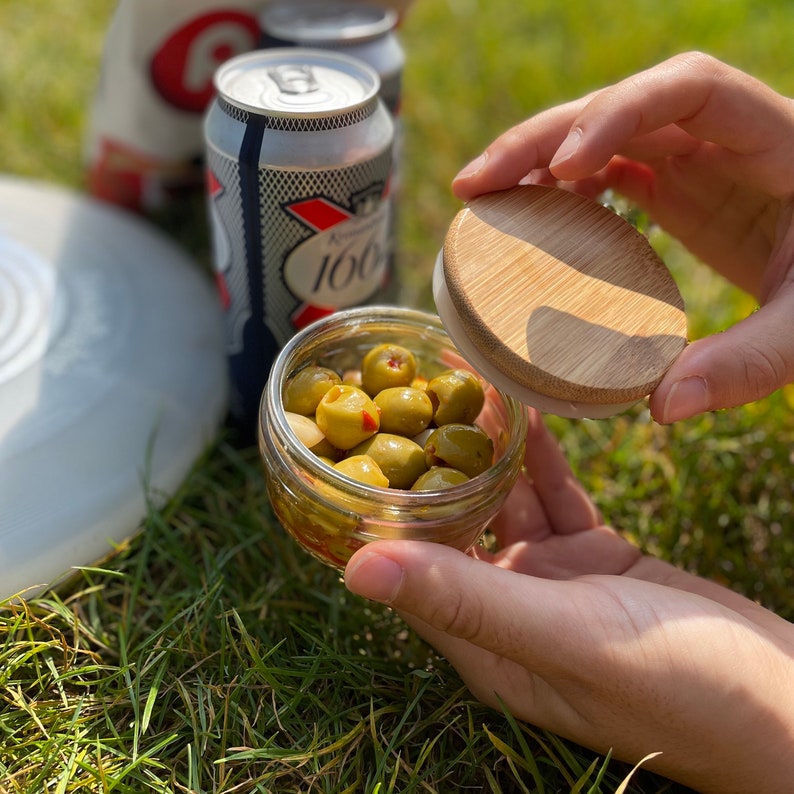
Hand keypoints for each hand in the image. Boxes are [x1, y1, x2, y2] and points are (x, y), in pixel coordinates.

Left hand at [344, 408, 793, 792]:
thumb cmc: (676, 686)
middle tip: (422, 395)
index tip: (366, 441)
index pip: (407, 566)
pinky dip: (541, 458)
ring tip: (471, 388)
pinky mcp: (593, 557)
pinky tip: (529, 410)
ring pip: (506, 502)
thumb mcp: (562, 636)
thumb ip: (464, 600)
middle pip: (454, 524)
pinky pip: (554, 496)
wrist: (783, 698)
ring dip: (491, 452)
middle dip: (438, 463)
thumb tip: (355, 571)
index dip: (384, 508)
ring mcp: (551, 581)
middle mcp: (506, 608)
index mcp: (480, 640)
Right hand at [451, 52, 793, 422]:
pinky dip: (564, 188)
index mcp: (774, 138)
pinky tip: (530, 217)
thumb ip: (747, 363)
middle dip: (543, 138)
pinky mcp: (680, 187)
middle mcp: (726, 135)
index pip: (688, 89)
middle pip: (623, 105)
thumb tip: (661, 406)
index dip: (617, 113)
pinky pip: (611, 169)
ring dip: (538, 159)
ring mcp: (700, 159)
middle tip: (476, 184)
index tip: (562, 165)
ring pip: (605, 133)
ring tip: (483, 200)